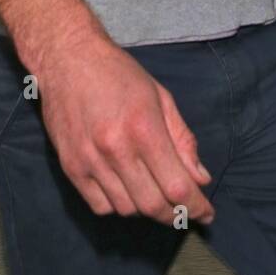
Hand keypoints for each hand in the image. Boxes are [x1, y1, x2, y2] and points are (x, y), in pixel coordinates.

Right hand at [36, 32, 215, 227]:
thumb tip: (200, 179)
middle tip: (184, 211)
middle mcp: (116, 148)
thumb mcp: (161, 97)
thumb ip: (182, 140)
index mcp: (144, 128)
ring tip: (154, 193)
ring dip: (146, 209)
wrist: (68, 59)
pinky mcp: (70, 167)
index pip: (177, 186)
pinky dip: (118, 206)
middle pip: (152, 205)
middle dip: (175, 215)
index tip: (207, 214)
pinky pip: (100, 206)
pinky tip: (126, 190)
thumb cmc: (119, 74)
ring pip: (127, 209)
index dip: (196, 207)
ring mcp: (90, 160)